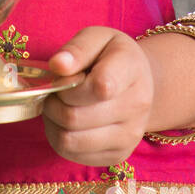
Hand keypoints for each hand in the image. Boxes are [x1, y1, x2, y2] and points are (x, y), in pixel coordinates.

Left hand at [41, 27, 153, 167]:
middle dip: (53, 101)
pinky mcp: (117, 156)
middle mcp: (136, 108)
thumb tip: (57, 66)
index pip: (100, 86)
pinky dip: (58, 136)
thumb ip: (77, 48)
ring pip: (70, 139)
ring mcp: (129, 137)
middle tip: (53, 88)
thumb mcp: (97, 37)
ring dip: (53, 121)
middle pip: (75, 116)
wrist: (140, 83)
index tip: (62, 71)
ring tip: (59, 104)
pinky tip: (65, 121)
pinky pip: (71, 153)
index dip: (69, 83)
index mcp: (132, 70)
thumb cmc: (111, 56)